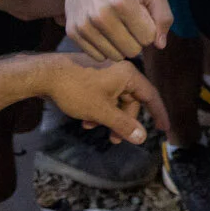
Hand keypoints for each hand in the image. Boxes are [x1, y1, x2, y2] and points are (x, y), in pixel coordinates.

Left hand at [37, 51, 168, 144]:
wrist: (45, 74)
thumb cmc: (76, 90)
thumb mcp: (102, 111)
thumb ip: (123, 125)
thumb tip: (142, 138)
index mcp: (127, 74)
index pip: (150, 95)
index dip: (158, 113)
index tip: (164, 129)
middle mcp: (120, 69)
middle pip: (131, 100)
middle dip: (123, 121)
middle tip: (114, 140)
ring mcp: (105, 71)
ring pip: (115, 99)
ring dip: (108, 117)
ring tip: (93, 128)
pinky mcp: (92, 74)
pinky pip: (104, 94)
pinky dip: (98, 109)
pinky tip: (85, 120)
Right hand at [64, 0, 171, 60]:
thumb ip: (163, 15)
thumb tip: (160, 45)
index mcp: (124, 3)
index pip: (148, 38)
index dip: (149, 26)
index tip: (142, 13)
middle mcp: (101, 16)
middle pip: (132, 51)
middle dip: (136, 37)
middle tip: (130, 19)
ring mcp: (84, 25)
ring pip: (115, 56)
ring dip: (120, 43)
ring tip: (117, 23)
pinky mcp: (72, 31)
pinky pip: (97, 56)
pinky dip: (104, 46)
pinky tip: (104, 29)